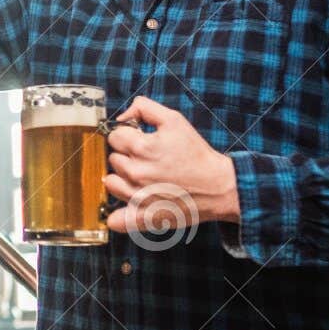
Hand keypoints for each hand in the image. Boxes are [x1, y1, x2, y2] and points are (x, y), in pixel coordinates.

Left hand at [104, 96, 240, 233]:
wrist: (218, 186)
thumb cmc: (196, 154)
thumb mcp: (174, 120)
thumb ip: (145, 108)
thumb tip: (122, 115)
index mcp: (142, 148)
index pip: (114, 137)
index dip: (127, 136)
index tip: (140, 141)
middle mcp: (136, 172)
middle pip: (112, 159)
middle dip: (126, 156)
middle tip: (148, 159)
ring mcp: (138, 196)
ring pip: (110, 183)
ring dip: (122, 179)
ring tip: (143, 178)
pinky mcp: (144, 216)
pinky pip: (117, 220)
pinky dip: (119, 216)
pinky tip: (128, 207)